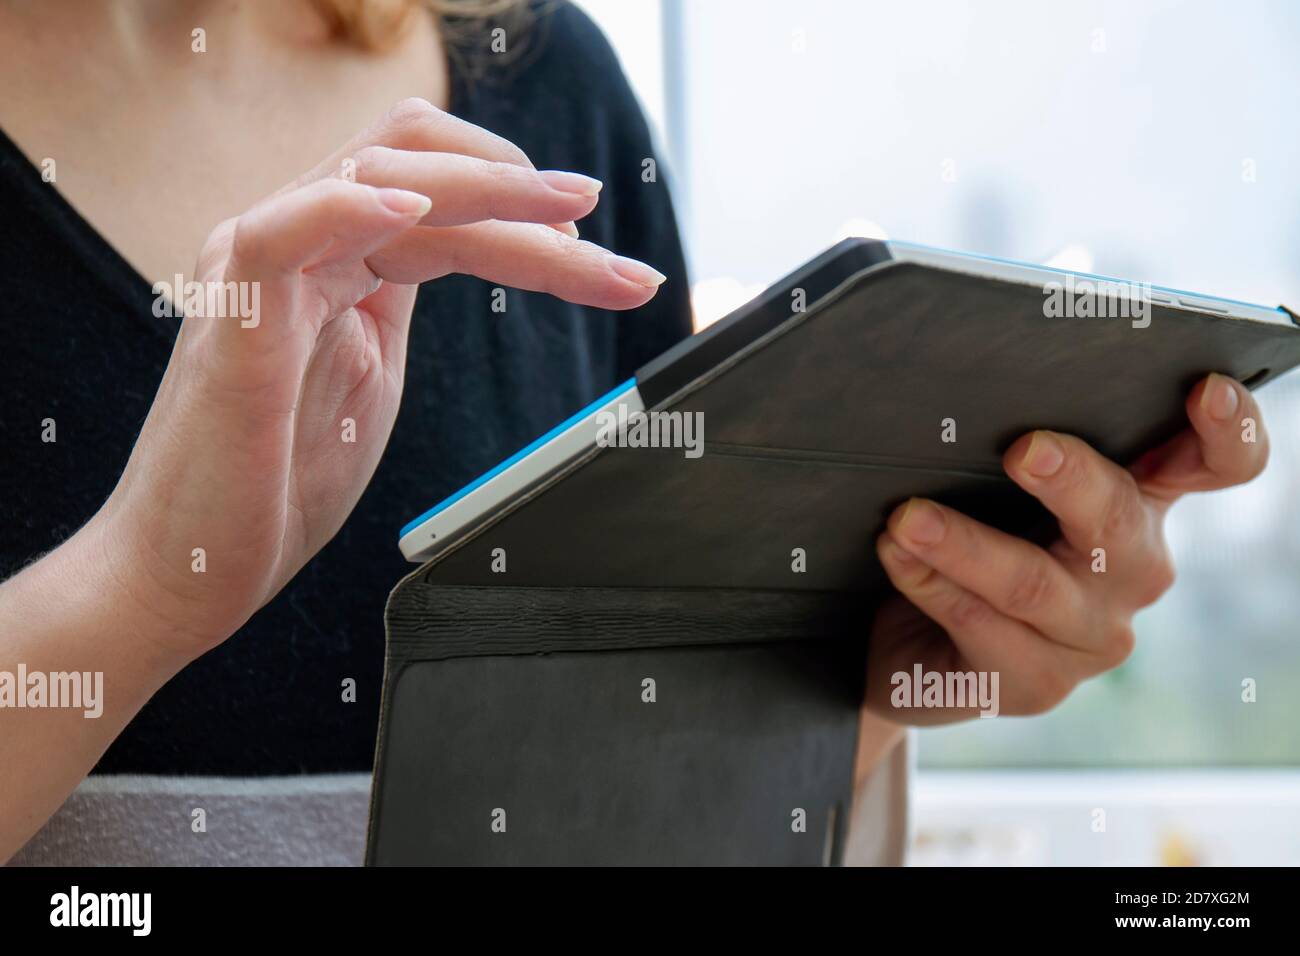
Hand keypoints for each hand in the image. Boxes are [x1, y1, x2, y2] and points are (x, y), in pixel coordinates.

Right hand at [93, 98, 665, 655]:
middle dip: (524, 188)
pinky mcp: (235, 318)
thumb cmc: (274, 487)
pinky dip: (351, 206)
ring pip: (377, 177)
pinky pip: (286, 230)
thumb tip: (465, 261)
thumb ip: (396, 310)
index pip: (443, 207)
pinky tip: (418, 213)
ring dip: (485, 188)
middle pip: (422, 171)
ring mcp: (263, 272)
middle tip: (597, 212)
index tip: (599, 251)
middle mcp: (300, 247)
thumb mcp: (367, 380)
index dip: (525, 215)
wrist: (189, 571)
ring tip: (564, 218)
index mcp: (334, 263)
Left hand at [864, 373, 1265, 721]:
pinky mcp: (1037, 682)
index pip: (1217, 466)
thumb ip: (1016, 447)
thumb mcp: (999, 485)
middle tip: (1020, 449)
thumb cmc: (969, 534)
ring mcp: (1091, 635)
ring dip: (963, 544)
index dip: (1226, 430)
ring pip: (1032, 584)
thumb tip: (973, 397)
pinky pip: (980, 627)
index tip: (1204, 389)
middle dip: (1070, 478)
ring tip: (906, 517)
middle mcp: (1132, 568)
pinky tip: (895, 554)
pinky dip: (928, 584)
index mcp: (1141, 501)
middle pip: (1117, 518)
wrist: (912, 644)